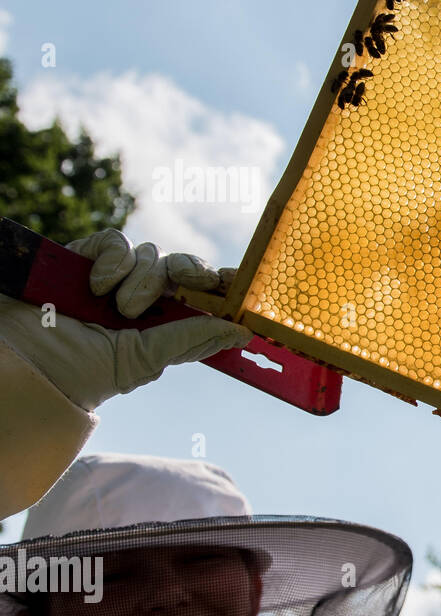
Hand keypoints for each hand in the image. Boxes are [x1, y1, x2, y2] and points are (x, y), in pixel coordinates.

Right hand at [0, 229, 251, 409]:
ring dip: (144, 280)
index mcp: (161, 324)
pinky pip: (118, 242)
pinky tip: (99, 285)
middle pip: (183, 270)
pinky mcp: (84, 257)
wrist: (24, 362)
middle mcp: (141, 298)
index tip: (242, 283)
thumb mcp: (143, 359)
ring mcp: (114, 276)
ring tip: (122, 308)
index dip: (223, 285)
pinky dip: (115, 260)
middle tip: (193, 282)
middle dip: (193, 273)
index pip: (202, 297)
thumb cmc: (79, 373)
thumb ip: (189, 340)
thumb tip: (242, 331)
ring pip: (154, 255)